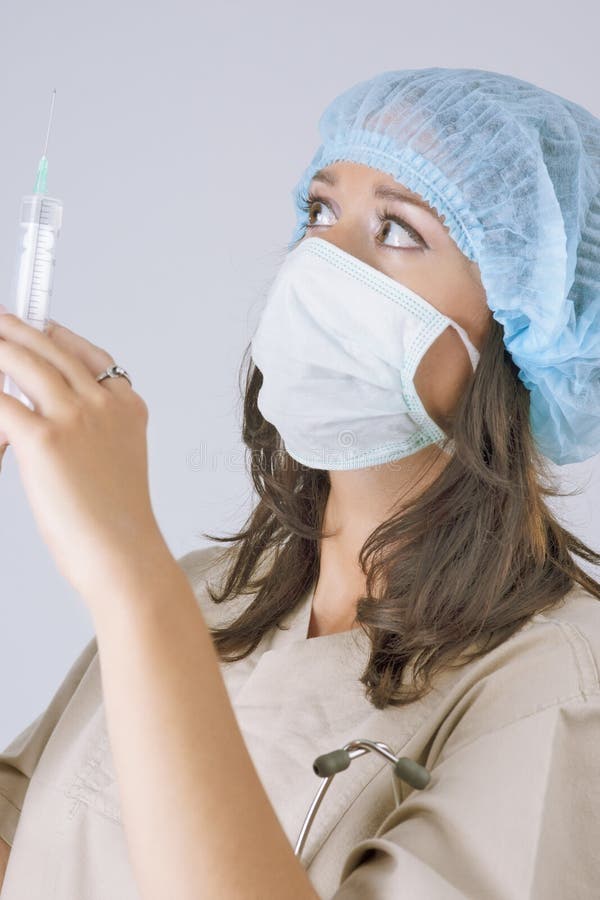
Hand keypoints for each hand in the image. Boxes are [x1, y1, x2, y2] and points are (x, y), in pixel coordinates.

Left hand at [0, 312, 163, 597]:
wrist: (122, 552)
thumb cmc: (116, 517)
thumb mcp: (117, 458)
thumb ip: (90, 427)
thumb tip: (42, 412)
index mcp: (127, 406)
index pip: (89, 356)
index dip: (58, 336)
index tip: (41, 327)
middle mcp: (103, 403)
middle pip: (52, 350)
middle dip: (18, 331)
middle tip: (0, 321)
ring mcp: (75, 416)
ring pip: (24, 363)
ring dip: (0, 346)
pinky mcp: (44, 438)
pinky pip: (2, 402)